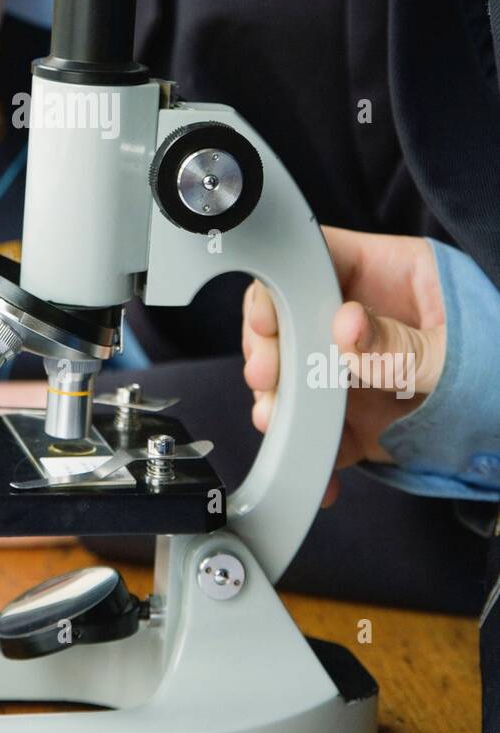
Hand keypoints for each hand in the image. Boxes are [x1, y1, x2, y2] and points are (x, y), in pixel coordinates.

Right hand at [242, 226, 446, 507]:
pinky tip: (324, 475)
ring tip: (283, 426)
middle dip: (271, 349)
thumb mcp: (462, 350)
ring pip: (295, 373)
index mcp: (392, 272)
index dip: (284, 281)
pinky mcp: (360, 411)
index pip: (320, 257)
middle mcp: (364, 314)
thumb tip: (345, 326)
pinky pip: (323, 427)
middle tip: (268, 378)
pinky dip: (317, 454)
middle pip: (292, 314)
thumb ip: (402, 343)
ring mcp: (358, 363)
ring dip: (283, 404)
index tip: (268, 320)